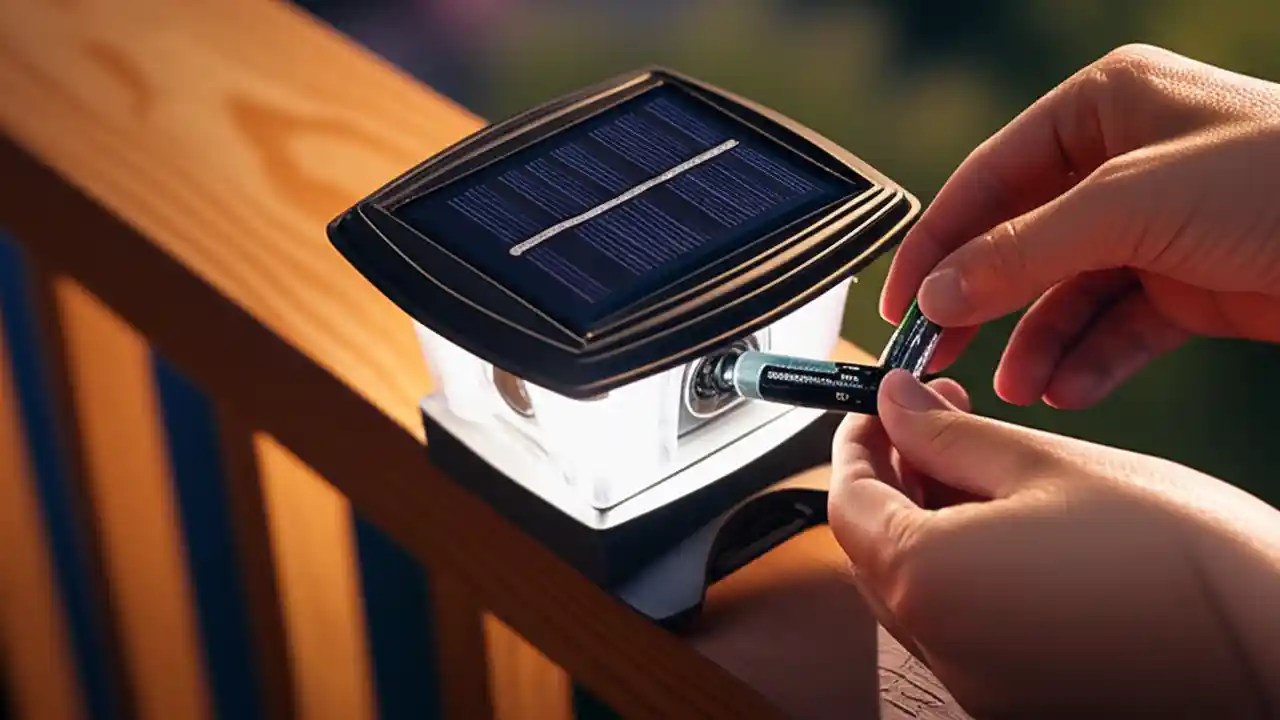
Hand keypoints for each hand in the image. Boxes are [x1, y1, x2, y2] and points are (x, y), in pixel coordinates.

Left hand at [829, 370, 1279, 717]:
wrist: (1276, 652)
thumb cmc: (1179, 557)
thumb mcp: (1049, 465)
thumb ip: (952, 435)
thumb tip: (896, 403)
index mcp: (928, 580)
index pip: (847, 501)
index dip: (857, 442)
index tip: (879, 405)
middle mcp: (939, 646)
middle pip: (876, 547)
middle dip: (895, 475)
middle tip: (936, 420)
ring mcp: (979, 683)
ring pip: (919, 587)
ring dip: (929, 521)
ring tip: (984, 464)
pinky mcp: (1018, 701)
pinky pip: (963, 626)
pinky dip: (967, 572)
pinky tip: (1013, 528)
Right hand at [881, 44, 1279, 408]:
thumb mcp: (1130, 204)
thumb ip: (1021, 250)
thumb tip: (937, 290)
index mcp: (1101, 109)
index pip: (988, 178)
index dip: (936, 242)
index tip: (899, 305)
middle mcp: (1124, 164)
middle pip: (1021, 242)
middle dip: (980, 303)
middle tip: (936, 358)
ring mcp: (1158, 226)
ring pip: (1066, 294)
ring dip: (1034, 344)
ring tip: (1012, 389)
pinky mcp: (1191, 284)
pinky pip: (1118, 327)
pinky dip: (1088, 361)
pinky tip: (1065, 390)